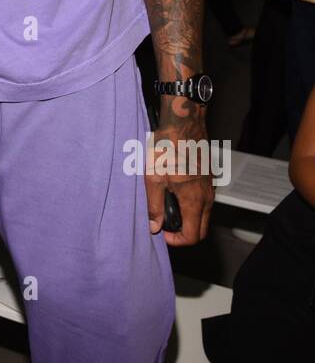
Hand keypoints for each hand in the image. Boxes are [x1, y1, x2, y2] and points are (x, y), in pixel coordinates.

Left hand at [144, 108, 213, 245]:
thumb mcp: (153, 178)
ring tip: (167, 204)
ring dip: (188, 216)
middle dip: (184, 232)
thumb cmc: (167, 147)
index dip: (177, 241)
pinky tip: (175, 189)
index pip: (193, 236)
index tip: (162, 233)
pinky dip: (192, 202)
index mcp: (194, 200)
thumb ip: (154, 206)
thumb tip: (154, 227)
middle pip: (202, 228)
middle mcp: (207, 196)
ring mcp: (210, 185)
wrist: (184, 121)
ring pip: (203, 213)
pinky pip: (204, 198)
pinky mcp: (208, 175)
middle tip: (165, 223)